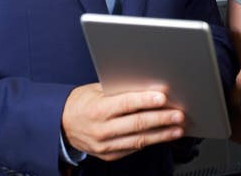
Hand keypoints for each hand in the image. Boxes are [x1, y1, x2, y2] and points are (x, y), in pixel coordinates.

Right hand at [61, 83, 184, 160]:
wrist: (62, 125)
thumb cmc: (82, 103)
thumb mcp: (97, 90)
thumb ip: (121, 90)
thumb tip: (148, 86)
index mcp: (98, 109)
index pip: (127, 104)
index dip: (146, 100)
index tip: (164, 97)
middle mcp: (101, 129)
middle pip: (137, 124)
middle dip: (161, 119)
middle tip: (178, 114)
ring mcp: (105, 145)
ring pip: (139, 140)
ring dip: (162, 134)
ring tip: (178, 128)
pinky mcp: (109, 155)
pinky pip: (133, 148)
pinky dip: (150, 142)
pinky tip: (163, 136)